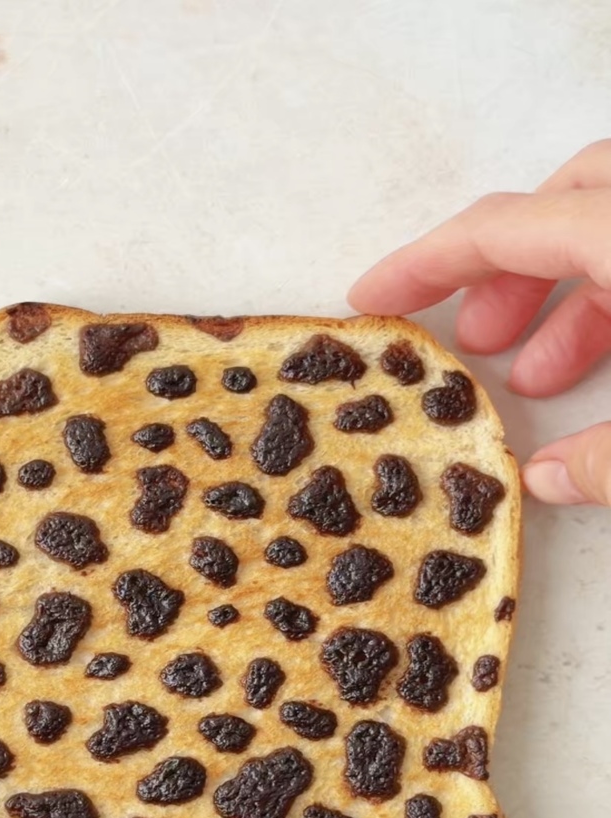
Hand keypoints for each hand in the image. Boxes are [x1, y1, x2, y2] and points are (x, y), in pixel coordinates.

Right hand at [348, 139, 610, 506]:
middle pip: (562, 201)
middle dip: (501, 267)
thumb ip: (607, 459)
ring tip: (530, 375)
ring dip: (561, 294)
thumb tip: (548, 479)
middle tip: (472, 340)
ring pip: (608, 228)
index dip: (424, 263)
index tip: (369, 298)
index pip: (505, 228)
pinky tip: (598, 380)